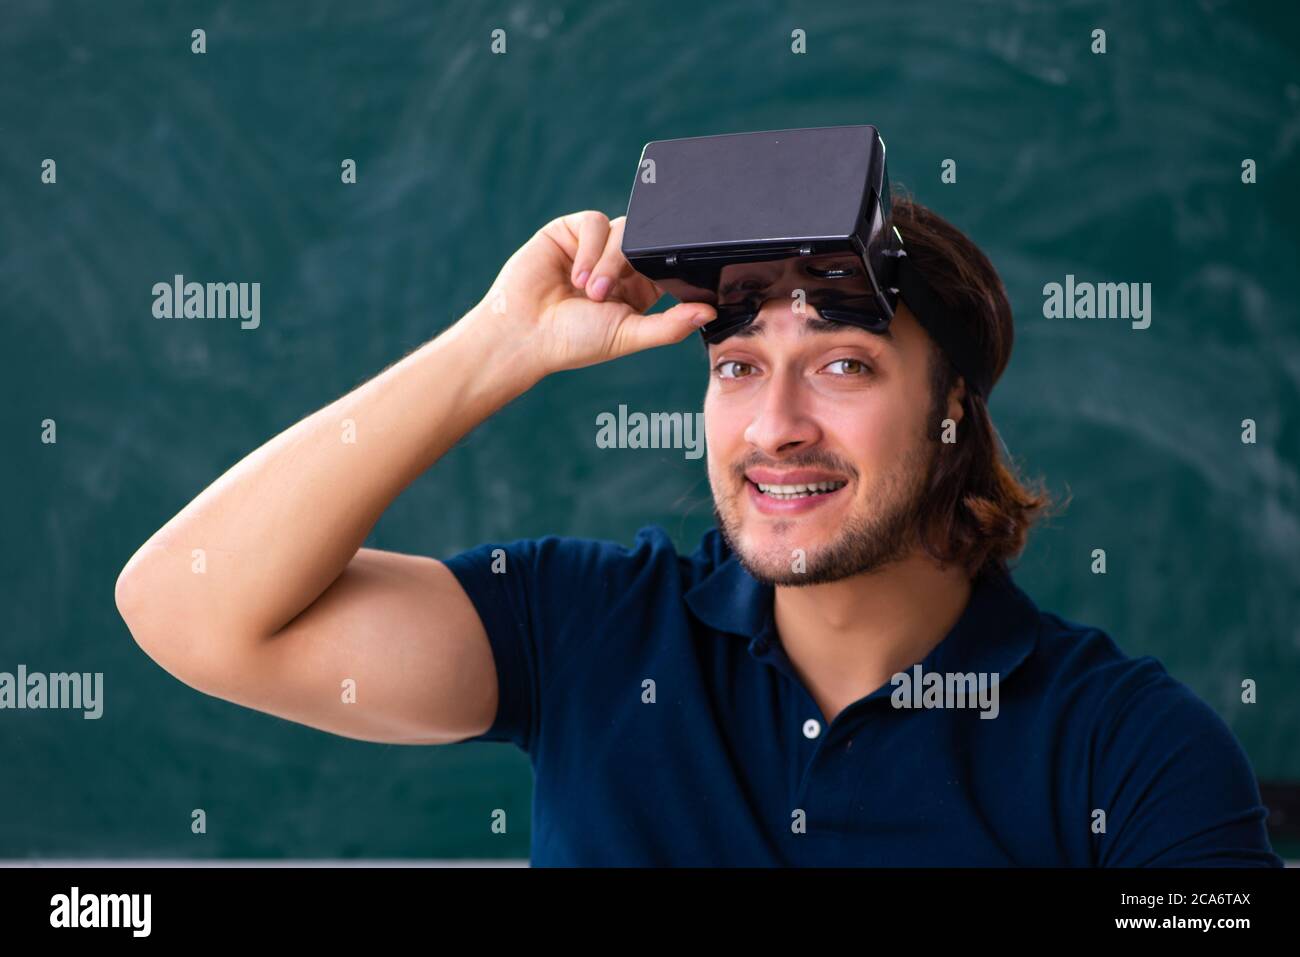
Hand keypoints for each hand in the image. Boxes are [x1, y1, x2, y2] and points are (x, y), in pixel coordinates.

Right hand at [468, 210, 715, 376]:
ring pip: (623, 230)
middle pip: (646, 243)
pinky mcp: (570, 231)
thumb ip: (671, 325)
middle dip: (630, 266)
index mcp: (639, 289)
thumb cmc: (573, 342)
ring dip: (607, 262)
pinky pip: (594, 222)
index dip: (670, 265)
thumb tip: (710, 313)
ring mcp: (595, 247)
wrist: (524, 332)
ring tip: (586, 291)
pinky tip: (573, 274)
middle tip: (605, 296)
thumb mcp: (629, 334)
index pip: (667, 263)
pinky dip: (589, 248)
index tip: (667, 279)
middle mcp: (619, 265)